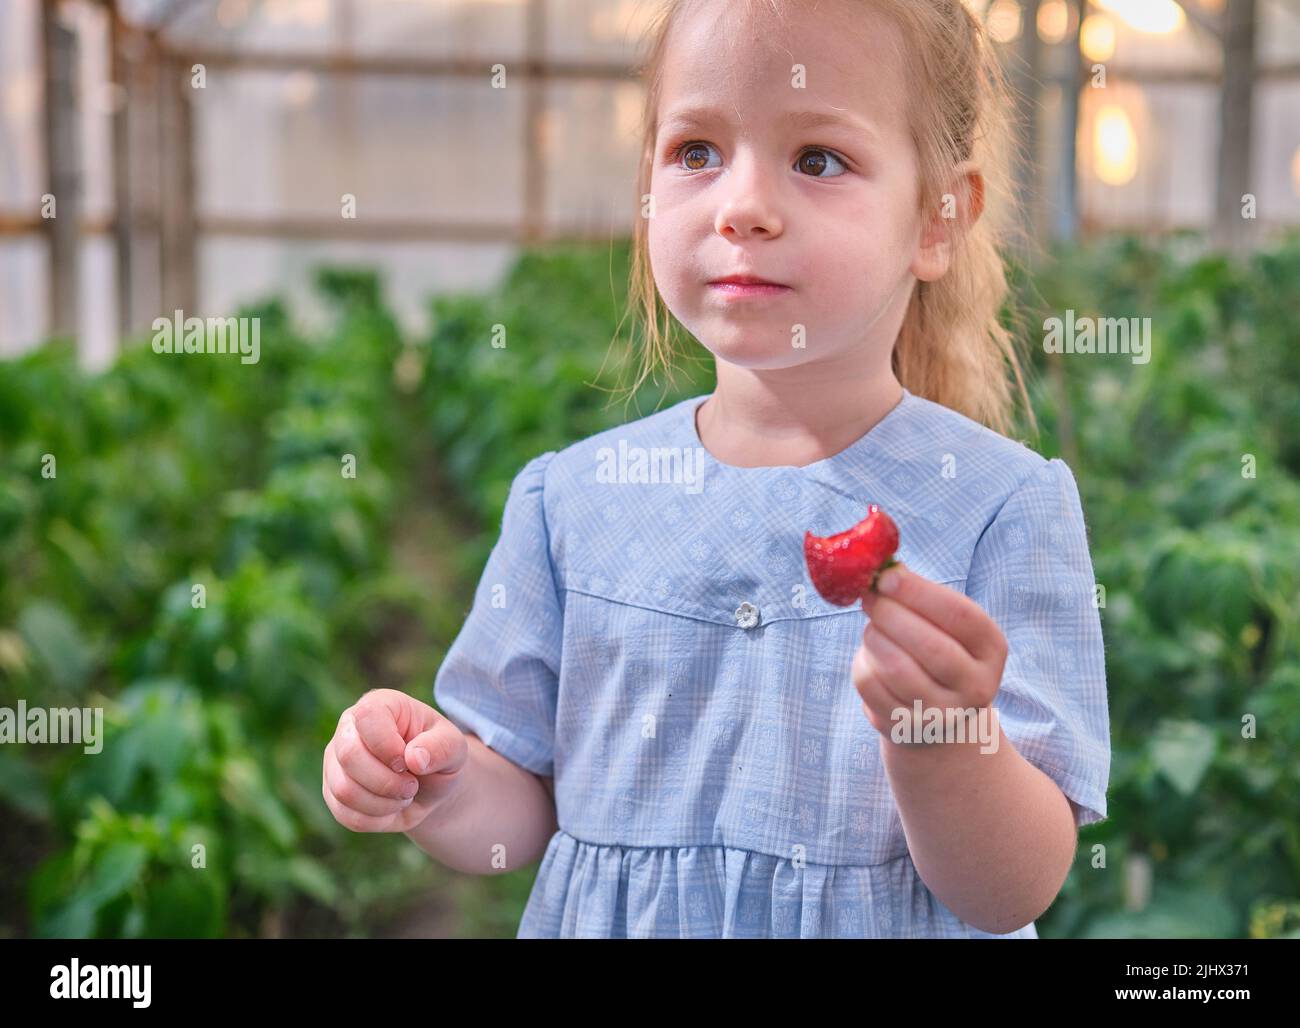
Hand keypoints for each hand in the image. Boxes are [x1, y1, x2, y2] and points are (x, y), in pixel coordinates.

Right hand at [323, 688, 468, 831]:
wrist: (430, 787)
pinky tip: (391, 808)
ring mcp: (335, 761)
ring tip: (404, 795)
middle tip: (411, 786)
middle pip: (349, 756)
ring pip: (344, 790)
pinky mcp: (332, 792)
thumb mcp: (455, 747)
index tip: (410, 762)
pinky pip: (345, 814)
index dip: (388, 746)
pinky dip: (376, 819)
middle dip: (387, 781)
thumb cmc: (439, 756)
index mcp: (380, 704)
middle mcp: (349, 728)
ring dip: (383, 803)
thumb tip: (414, 758)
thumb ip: (441, 747)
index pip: (367, 717)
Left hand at [852, 563, 1008, 742]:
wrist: (938, 716)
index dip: (919, 593)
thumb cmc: (937, 649)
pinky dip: (863, 663)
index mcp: (992, 648)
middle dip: (891, 614)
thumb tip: (883, 568)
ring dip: (874, 638)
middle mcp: (977, 686)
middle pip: (930, 646)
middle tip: (869, 597)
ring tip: (872, 627)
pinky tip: (871, 657)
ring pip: (896, 668)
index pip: (961, 616)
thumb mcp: (943, 624)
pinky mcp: (908, 727)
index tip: (886, 577)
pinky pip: (872, 686)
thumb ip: (919, 595)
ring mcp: (944, 713)